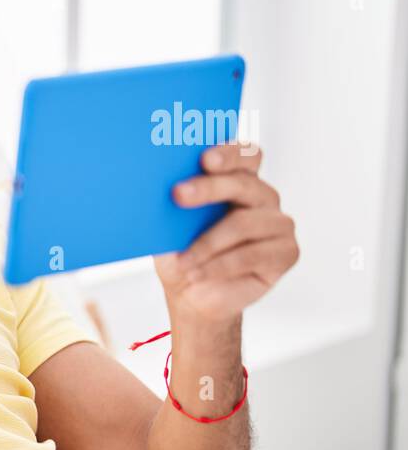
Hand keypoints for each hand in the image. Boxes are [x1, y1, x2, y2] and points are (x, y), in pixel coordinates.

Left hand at [153, 141, 299, 324]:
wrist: (190, 296)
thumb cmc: (182, 254)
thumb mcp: (170, 228)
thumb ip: (176, 204)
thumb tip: (163, 184)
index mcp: (239, 180)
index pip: (246, 155)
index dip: (230, 153)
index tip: (205, 159)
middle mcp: (263, 197)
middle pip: (243, 184)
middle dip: (208, 188)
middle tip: (178, 195)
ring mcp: (279, 224)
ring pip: (244, 223)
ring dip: (206, 243)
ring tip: (181, 261)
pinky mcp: (286, 253)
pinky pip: (251, 255)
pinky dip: (218, 266)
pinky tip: (196, 273)